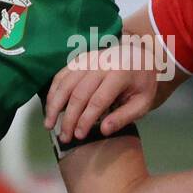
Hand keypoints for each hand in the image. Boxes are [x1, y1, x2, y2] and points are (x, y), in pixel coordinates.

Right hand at [43, 35, 159, 142]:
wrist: (141, 55)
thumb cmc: (142, 82)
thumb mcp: (143, 102)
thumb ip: (124, 116)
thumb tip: (103, 130)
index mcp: (120, 74)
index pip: (98, 100)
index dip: (85, 120)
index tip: (79, 136)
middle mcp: (101, 64)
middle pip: (78, 93)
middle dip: (68, 118)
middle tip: (64, 137)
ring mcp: (88, 60)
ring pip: (66, 83)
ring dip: (54, 105)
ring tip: (49, 124)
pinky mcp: (80, 59)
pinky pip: (62, 74)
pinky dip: (53, 90)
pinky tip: (50, 106)